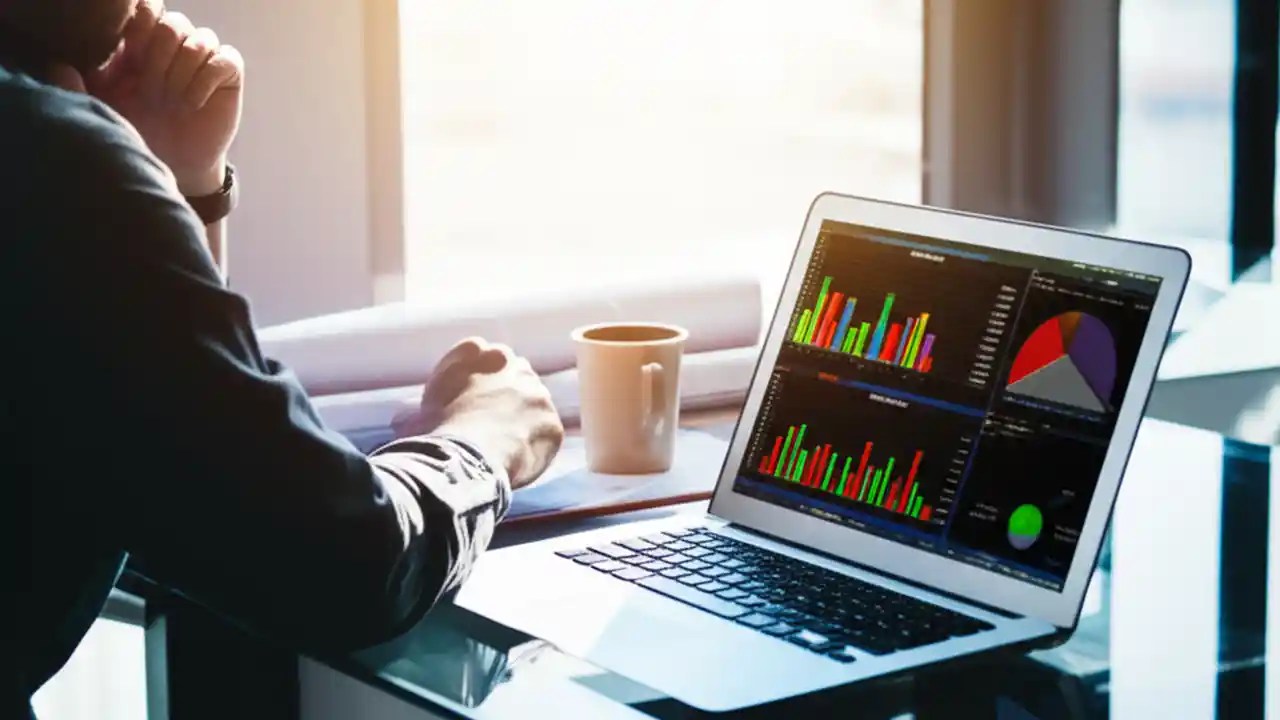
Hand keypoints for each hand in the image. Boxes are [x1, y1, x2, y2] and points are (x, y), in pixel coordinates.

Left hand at [86, 0, 243, 194]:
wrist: (174, 163)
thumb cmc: (138, 130)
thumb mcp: (102, 107)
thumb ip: (76, 86)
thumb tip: (59, 64)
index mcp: (142, 40)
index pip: (146, 7)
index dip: (140, 22)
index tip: (129, 53)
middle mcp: (174, 43)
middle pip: (173, 23)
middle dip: (159, 57)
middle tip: (149, 91)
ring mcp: (203, 56)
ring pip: (199, 39)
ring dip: (181, 72)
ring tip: (170, 101)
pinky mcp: (227, 73)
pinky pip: (225, 60)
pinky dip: (205, 80)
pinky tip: (191, 104)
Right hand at [419, 339, 563, 488]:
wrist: (462, 457)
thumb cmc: (431, 434)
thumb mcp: (413, 415)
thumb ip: (420, 410)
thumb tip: (405, 420)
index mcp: (472, 351)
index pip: (478, 358)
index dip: (473, 384)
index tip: (467, 404)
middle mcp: (509, 361)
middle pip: (512, 375)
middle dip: (505, 396)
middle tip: (490, 424)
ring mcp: (535, 390)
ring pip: (533, 404)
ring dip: (523, 421)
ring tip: (505, 447)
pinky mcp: (551, 421)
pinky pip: (545, 435)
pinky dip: (535, 448)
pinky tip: (518, 462)